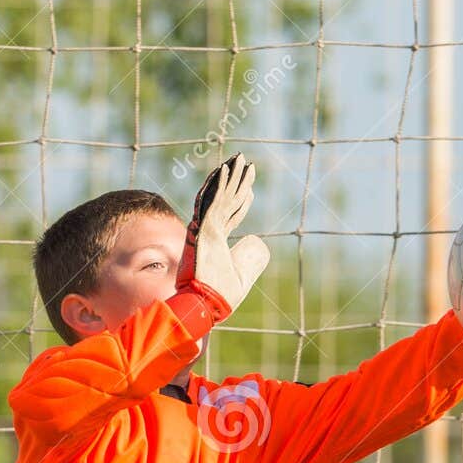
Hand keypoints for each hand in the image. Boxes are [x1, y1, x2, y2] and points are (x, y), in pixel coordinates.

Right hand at [175, 153, 270, 322]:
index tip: (250, 189)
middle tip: (246, 162)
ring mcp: (204, 229)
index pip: (230, 215)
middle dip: (237, 181)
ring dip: (230, 176)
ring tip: (239, 158)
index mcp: (215, 241)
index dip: (241, 201)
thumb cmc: (219, 296)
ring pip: (219, 196)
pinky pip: (212, 203)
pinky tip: (226, 169)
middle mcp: (207, 231)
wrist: (204, 304)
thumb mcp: (241, 276)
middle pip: (226, 199)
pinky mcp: (203, 230)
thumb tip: (259, 249)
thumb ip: (248, 262)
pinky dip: (218, 185)